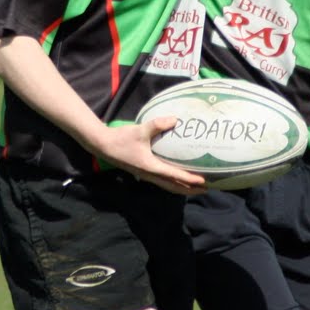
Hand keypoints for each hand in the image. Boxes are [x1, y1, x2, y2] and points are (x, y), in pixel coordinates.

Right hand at [91, 119, 205, 194]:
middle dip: (190, 189)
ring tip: (196, 188)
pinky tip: (178, 180)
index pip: (174, 175)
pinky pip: (162, 182)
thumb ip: (157, 125)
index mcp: (150, 167)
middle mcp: (150, 175)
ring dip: (182, 189)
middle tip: (206, 189)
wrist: (103, 146)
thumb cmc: (121, 139)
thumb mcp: (140, 131)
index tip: (203, 181)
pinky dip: (173, 183)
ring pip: (168, 186)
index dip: (189, 179)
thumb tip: (175, 119)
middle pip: (173, 186)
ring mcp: (146, 175)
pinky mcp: (144, 172)